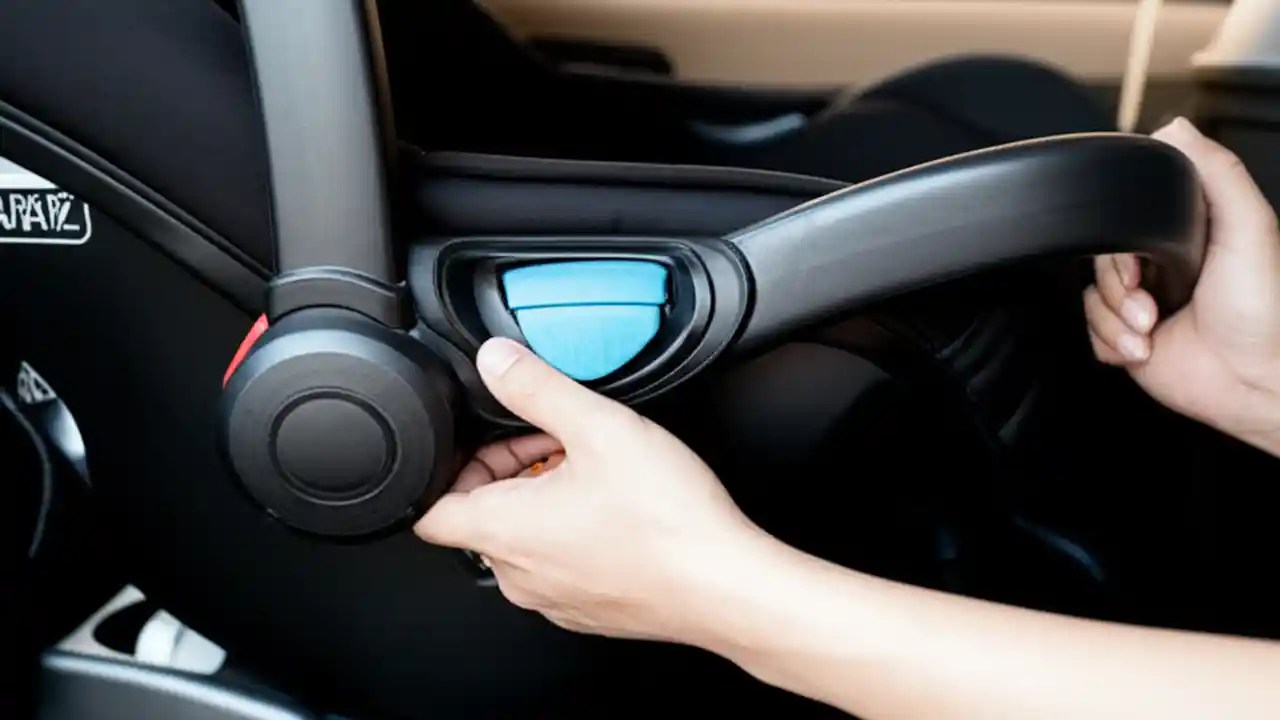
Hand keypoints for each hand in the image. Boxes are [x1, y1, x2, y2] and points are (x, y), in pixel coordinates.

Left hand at [413, 337, 760, 642]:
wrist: (724, 586)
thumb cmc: (668, 521)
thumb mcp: (599, 427)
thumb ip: (538, 388)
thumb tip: (496, 361)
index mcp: (503, 531)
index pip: (425, 508)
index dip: (444, 467)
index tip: (481, 442)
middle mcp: (517, 575)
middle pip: (479, 515)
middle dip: (509, 469)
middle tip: (558, 442)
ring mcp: (551, 599)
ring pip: (522, 540)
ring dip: (543, 499)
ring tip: (594, 471)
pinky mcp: (586, 611)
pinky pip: (557, 565)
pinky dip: (571, 533)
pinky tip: (617, 509)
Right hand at [1086, 117, 1279, 453]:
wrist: (1251, 383)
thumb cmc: (1262, 314)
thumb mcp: (1249, 228)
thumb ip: (1218, 172)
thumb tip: (1175, 128)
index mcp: (1187, 236)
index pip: (1126, 218)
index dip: (1120, 239)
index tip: (1139, 260)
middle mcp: (1162, 268)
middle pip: (1099, 259)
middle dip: (1118, 286)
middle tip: (1150, 303)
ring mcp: (1141, 306)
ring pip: (1090, 298)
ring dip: (1115, 319)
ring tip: (1150, 332)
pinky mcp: (1127, 341)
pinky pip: (1089, 332)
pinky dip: (1111, 343)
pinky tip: (1142, 349)